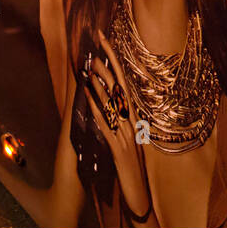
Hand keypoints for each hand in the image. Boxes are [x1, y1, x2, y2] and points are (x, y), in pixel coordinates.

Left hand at [84, 29, 153, 226]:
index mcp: (133, 113)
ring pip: (113, 103)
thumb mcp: (128, 133)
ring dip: (100, 85)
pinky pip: (106, 125)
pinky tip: (88, 100)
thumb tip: (108, 93)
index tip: (103, 40)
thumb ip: (119, 113)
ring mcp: (126, 132)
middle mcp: (131, 119)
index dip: (114, 59)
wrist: (139, 188)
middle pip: (120, 87)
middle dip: (107, 67)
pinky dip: (97, 110)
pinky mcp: (117, 146)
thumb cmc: (132, 160)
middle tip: (94, 49)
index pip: (124, 80)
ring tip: (87, 69)